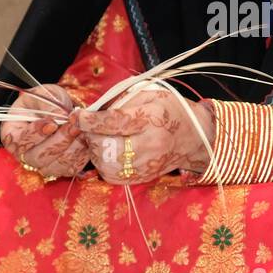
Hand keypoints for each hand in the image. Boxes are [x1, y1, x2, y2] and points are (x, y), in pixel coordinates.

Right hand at [0, 84, 87, 177]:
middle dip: (59, 141)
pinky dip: (81, 155)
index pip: (20, 140)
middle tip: (73, 126)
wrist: (56, 111)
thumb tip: (60, 115)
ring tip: (82, 130)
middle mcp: (24, 155)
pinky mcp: (60, 169)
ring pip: (56, 165)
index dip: (37, 133)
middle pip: (38, 157)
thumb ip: (48, 102)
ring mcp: (42, 164)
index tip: (53, 123)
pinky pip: (71, 168)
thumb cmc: (43, 102)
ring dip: (72, 148)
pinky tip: (86, 139)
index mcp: (12, 135)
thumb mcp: (43, 95)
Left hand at [75, 89, 214, 184]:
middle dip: (92, 136)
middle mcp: (150, 146)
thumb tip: (93, 110)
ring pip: (104, 164)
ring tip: (103, 139)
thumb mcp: (150, 94)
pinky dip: (103, 163)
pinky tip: (110, 152)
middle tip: (93, 127)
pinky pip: (110, 175)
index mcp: (153, 119)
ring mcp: (145, 166)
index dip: (91, 120)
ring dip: (96, 151)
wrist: (194, 138)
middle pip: (106, 147)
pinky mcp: (140, 178)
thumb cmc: (170, 111)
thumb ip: (121, 100)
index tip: (78, 116)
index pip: (115, 122)